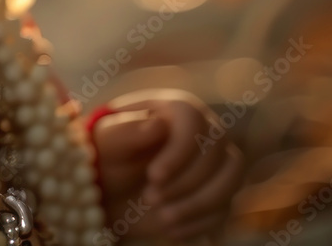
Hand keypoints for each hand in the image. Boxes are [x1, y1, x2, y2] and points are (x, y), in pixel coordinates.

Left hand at [89, 89, 243, 242]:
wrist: (116, 187)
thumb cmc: (110, 155)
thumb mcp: (108, 142)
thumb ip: (127, 130)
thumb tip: (158, 125)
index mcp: (175, 108)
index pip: (192, 121)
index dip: (179, 152)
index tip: (154, 177)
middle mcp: (203, 129)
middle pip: (216, 151)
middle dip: (185, 182)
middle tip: (150, 198)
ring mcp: (216, 161)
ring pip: (231, 178)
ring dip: (199, 203)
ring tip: (164, 218)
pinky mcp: (220, 192)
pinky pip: (226, 207)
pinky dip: (200, 222)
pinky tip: (171, 230)